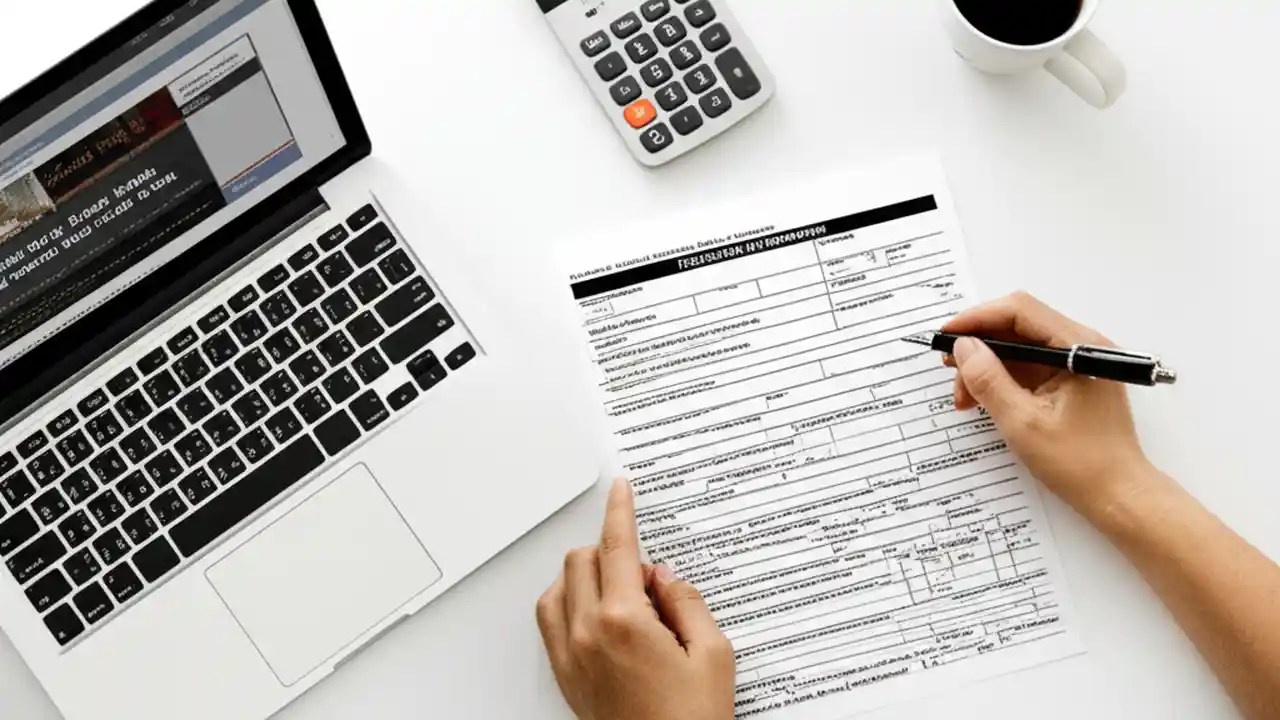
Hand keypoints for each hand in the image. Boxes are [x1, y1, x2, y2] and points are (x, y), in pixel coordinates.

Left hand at [536, 479, 735, 719]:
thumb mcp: (713, 655)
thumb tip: (666, 576)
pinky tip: (598, 614)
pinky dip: (568, 602)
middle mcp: (587, 634)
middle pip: (583, 559)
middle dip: (614, 553)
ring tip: (627, 599)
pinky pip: (550, 619)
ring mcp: (571, 656)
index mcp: (624, 621)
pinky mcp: (565, 676)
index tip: (620, 490)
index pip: (616, 547)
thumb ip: (688, 603)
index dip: (620, 511)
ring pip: (560, 585)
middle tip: (652, 581)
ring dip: (587, 576)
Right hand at [943, 292, 1156, 517]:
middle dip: (979, 346)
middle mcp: (1081, 347)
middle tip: (949, 369)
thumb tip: (963, 347)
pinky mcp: (1072, 381)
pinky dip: (1002, 379)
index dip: (977, 319)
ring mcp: (1078, 363)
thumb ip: (989, 380)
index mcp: (1079, 348)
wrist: (1118, 495)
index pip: (1020, 312)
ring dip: (987, 366)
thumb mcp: (1022, 422)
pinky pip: (1029, 367)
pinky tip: (982, 400)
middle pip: (1018, 326)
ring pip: (1020, 348)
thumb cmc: (1080, 463)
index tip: (946, 337)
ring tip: (963, 397)